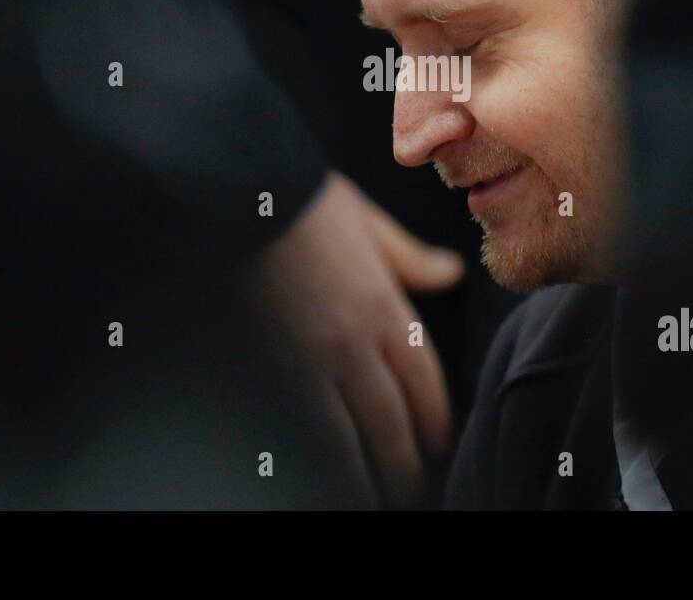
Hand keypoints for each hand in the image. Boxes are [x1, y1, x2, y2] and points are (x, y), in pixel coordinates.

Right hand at [257, 171, 463, 504]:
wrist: (244, 193)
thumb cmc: (305, 200)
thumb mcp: (369, 224)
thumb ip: (409, 259)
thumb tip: (448, 271)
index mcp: (387, 304)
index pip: (423, 380)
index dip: (434, 419)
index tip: (439, 444)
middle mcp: (359, 341)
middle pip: (395, 419)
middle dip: (406, 461)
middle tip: (412, 488)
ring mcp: (315, 359)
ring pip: (354, 436)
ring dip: (369, 473)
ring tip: (377, 500)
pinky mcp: (273, 366)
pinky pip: (305, 428)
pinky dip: (321, 460)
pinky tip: (324, 479)